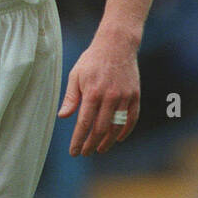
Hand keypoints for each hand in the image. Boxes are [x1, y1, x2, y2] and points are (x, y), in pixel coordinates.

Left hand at [57, 26, 139, 155]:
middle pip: (100, 129)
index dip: (79, 140)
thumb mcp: (76, 75)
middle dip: (91, 144)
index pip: (84, 123)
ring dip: (108, 141)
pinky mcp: (135, 95)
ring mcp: (125, 96)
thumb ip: (71, 97)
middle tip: (85, 153)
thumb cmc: (92, 60)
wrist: (117, 44)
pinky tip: (119, 138)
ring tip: (100, 149)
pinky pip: (132, 118)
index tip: (74, 151)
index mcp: (92, 92)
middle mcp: (110, 96)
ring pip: (117, 126)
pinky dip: (126, 130)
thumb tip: (62, 116)